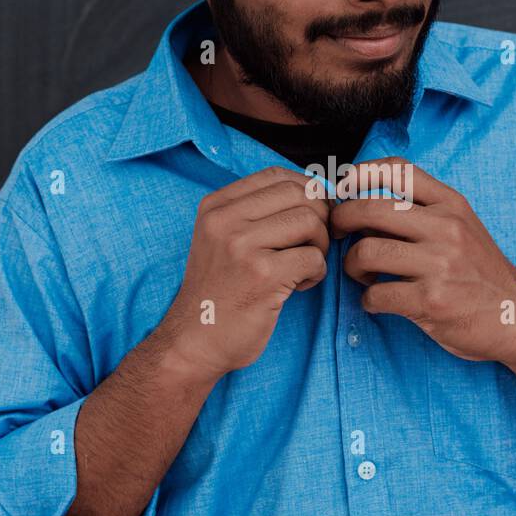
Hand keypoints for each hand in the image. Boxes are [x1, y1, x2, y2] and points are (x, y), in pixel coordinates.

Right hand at [160, 165, 330, 377]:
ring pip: (310, 222)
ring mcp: (242, 246)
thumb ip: (257, 213)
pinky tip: (298, 286)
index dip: (306, 191)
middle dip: (319, 218)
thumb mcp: (222, 239)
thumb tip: (316, 192)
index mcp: (216, 206)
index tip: (311, 216)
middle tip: (312, 245)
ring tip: (302, 267)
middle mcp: (225, 220)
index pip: (277, 175)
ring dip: (319, 246)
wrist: (195, 340)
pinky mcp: (262, 275)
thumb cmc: (219, 291)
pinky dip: (316, 273)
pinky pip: (313, 258)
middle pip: (299, 194)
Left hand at [329, 158, 515, 362]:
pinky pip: (375, 294)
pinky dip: (368, 300)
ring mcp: (439, 264)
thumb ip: (422, 210)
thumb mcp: (462, 226)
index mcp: (451, 204)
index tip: (344, 187)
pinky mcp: (431, 301)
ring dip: (352, 265)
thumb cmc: (479, 272)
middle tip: (337, 234)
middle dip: (341, 220)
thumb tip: (362, 203)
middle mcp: (446, 227)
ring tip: (362, 274)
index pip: (397, 169)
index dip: (360, 173)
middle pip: (369, 208)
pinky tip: (378, 301)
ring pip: (365, 252)